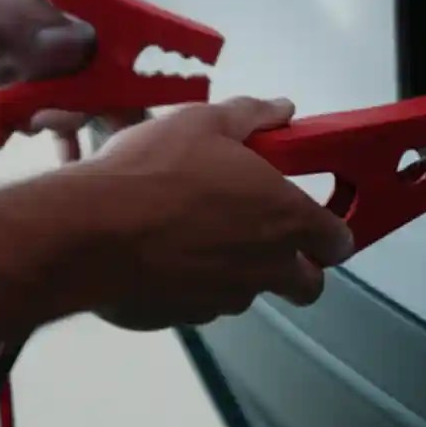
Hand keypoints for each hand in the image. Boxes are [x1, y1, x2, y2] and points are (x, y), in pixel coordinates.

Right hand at [75, 96, 354, 330]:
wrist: (87, 232)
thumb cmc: (152, 173)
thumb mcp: (204, 122)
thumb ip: (252, 116)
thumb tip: (281, 108)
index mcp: (285, 218)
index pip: (338, 242)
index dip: (331, 233)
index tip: (315, 222)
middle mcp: (265, 266)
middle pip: (307, 285)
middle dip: (299, 269)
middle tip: (269, 240)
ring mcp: (226, 297)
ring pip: (250, 292)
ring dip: (239, 272)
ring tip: (199, 235)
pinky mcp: (185, 317)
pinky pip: (202, 303)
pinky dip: (193, 285)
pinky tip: (164, 256)